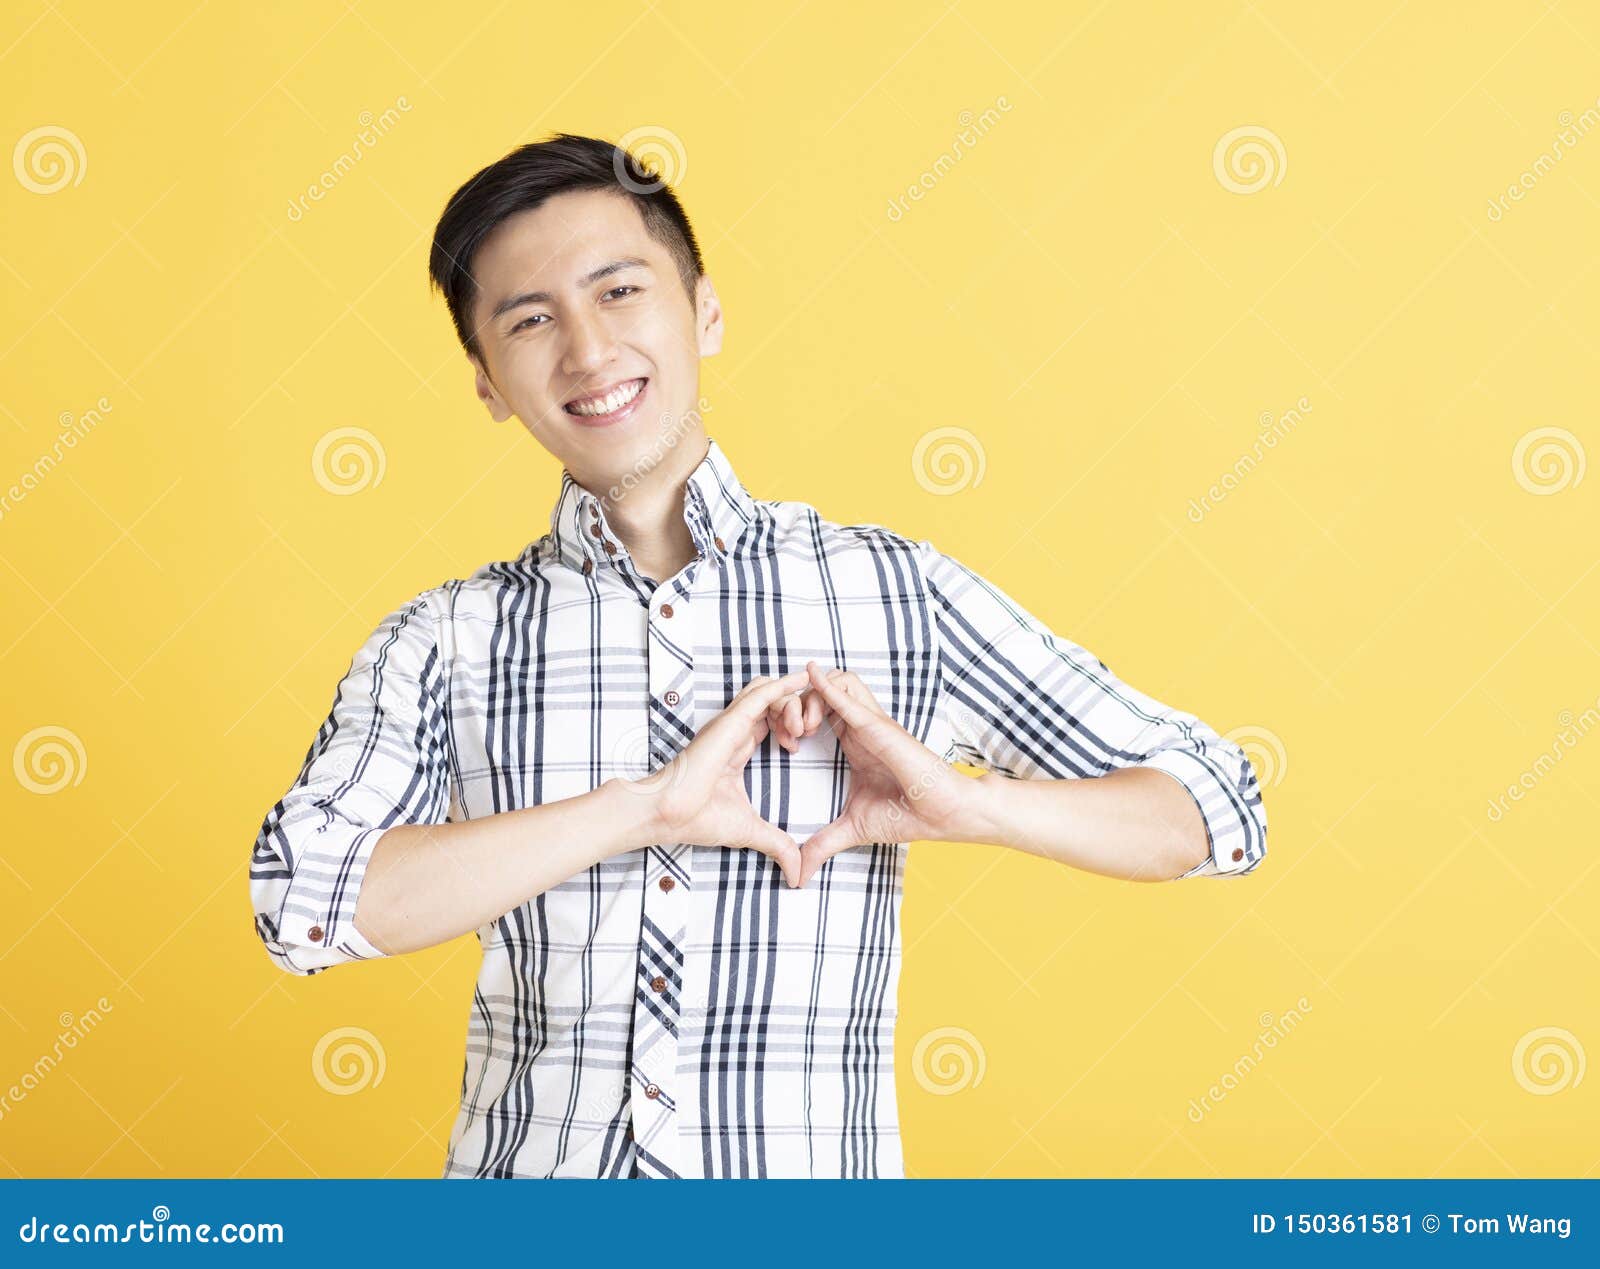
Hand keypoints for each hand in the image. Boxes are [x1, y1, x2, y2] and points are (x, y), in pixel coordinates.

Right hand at [635, 668, 809, 886]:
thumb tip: (798, 873)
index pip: (769, 721)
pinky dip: (784, 687)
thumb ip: (777, 845)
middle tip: (809, 732)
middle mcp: (735, 731)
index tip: (800, 746)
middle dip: (797, 710)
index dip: (790, 724)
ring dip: (793, 701)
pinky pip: (760, 694)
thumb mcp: (749, 831)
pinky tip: (803, 681)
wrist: (667, 815)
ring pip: (769, 692)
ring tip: (805, 724)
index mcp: (737, 748)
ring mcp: (731, 723)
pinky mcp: (729, 722)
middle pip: (773, 702)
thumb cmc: (695, 818)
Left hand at [772, 661, 989, 885]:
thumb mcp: (852, 829)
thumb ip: (822, 845)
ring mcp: (871, 722)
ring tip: (803, 727)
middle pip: (820, 691)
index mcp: (853, 743)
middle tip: (789, 735)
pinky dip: (827, 685)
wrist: (940, 815)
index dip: (794, 719)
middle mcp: (861, 727)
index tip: (786, 745)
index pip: (818, 711)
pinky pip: (850, 695)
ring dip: (810, 696)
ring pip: (835, 682)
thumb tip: (798, 875)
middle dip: (795, 704)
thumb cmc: (906, 815)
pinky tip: (810, 676)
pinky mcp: (879, 725)